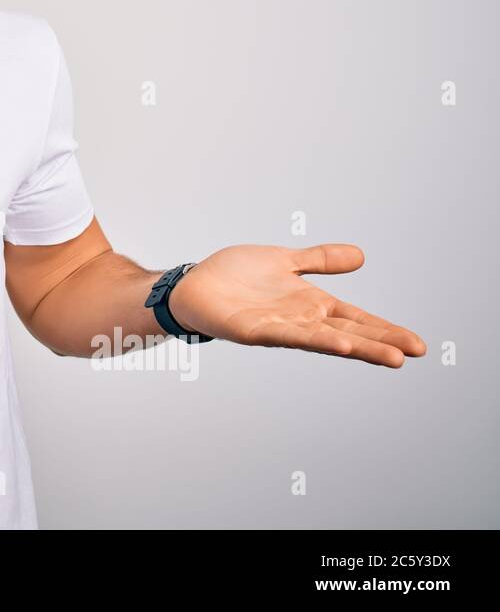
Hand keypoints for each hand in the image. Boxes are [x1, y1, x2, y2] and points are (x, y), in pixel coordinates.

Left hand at [166, 243, 425, 367]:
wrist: (194, 284)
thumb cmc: (236, 276)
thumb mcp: (285, 261)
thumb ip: (320, 260)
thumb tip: (360, 256)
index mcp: (310, 304)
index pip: (357, 319)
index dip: (385, 330)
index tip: (418, 345)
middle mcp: (299, 320)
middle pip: (348, 333)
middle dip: (380, 343)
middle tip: (414, 353)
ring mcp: (278, 327)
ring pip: (324, 339)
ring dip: (355, 347)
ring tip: (389, 356)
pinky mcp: (253, 330)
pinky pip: (287, 335)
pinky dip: (312, 339)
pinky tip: (337, 342)